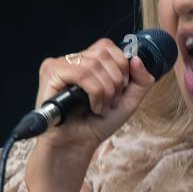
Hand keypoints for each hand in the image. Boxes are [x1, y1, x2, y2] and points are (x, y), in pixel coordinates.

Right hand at [34, 37, 157, 158]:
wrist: (77, 144)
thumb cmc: (97, 124)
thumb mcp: (128, 101)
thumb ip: (141, 81)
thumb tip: (136, 58)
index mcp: (88, 61)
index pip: (108, 46)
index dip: (121, 66)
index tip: (120, 90)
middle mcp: (73, 60)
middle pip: (103, 55)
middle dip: (115, 82)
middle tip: (110, 102)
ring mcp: (60, 64)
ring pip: (94, 64)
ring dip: (105, 91)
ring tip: (100, 107)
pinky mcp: (51, 73)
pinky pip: (81, 74)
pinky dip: (94, 92)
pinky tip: (92, 106)